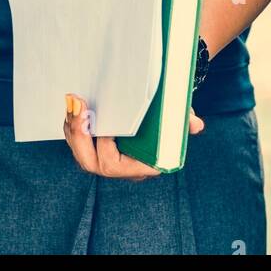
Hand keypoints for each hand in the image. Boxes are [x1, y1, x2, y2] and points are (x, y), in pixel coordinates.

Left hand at [62, 94, 203, 179]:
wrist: (162, 119)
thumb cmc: (169, 121)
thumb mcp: (178, 120)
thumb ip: (185, 122)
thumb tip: (196, 125)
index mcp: (142, 166)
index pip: (114, 165)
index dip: (105, 149)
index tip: (105, 129)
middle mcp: (123, 167)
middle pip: (92, 163)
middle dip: (81, 138)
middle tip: (80, 110)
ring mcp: (109, 159)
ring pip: (82, 153)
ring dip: (74, 129)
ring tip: (75, 103)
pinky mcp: (98, 148)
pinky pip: (80, 144)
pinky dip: (74, 126)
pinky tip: (74, 107)